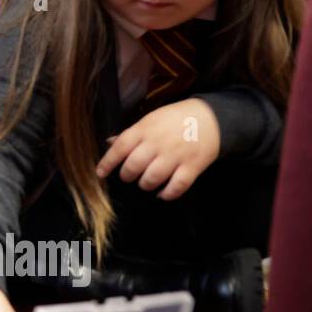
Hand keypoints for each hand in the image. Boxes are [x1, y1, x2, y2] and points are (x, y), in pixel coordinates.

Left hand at [96, 98, 219, 199]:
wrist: (211, 117)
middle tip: (129, 176)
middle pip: (134, 166)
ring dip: (145, 185)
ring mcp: (176, 155)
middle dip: (127, 175)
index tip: (100, 173)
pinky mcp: (193, 167)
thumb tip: (109, 142)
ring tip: (145, 183)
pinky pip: (177, 186)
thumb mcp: (151, 119)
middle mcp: (159, 143)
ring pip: (152, 178)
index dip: (108, 162)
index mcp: (145, 129)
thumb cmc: (175, 119)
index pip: (121, 147)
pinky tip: (163, 193)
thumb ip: (131, 134)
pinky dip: (167, 194)